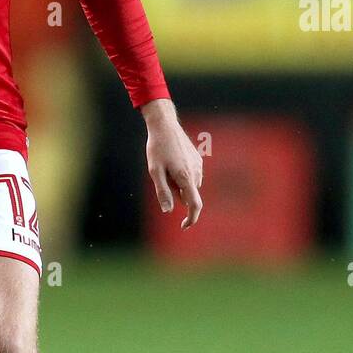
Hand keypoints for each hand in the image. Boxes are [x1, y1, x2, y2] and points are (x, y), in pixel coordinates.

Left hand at [142, 98, 202, 228]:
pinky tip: (171, 160)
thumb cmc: (157, 148)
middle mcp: (196, 172)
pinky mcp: (198, 159)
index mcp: (186, 177)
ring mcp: (198, 165)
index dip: (191, 218)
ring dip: (178, 183)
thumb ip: (163, 192)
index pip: (194, 204)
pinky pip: (190, 175)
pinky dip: (181, 175)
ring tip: (165, 165)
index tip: (184, 226)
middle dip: (176, 193)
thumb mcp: (154, 171)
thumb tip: (168, 210)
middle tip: (161, 175)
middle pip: (187, 194)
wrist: (165, 125)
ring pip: (188, 185)